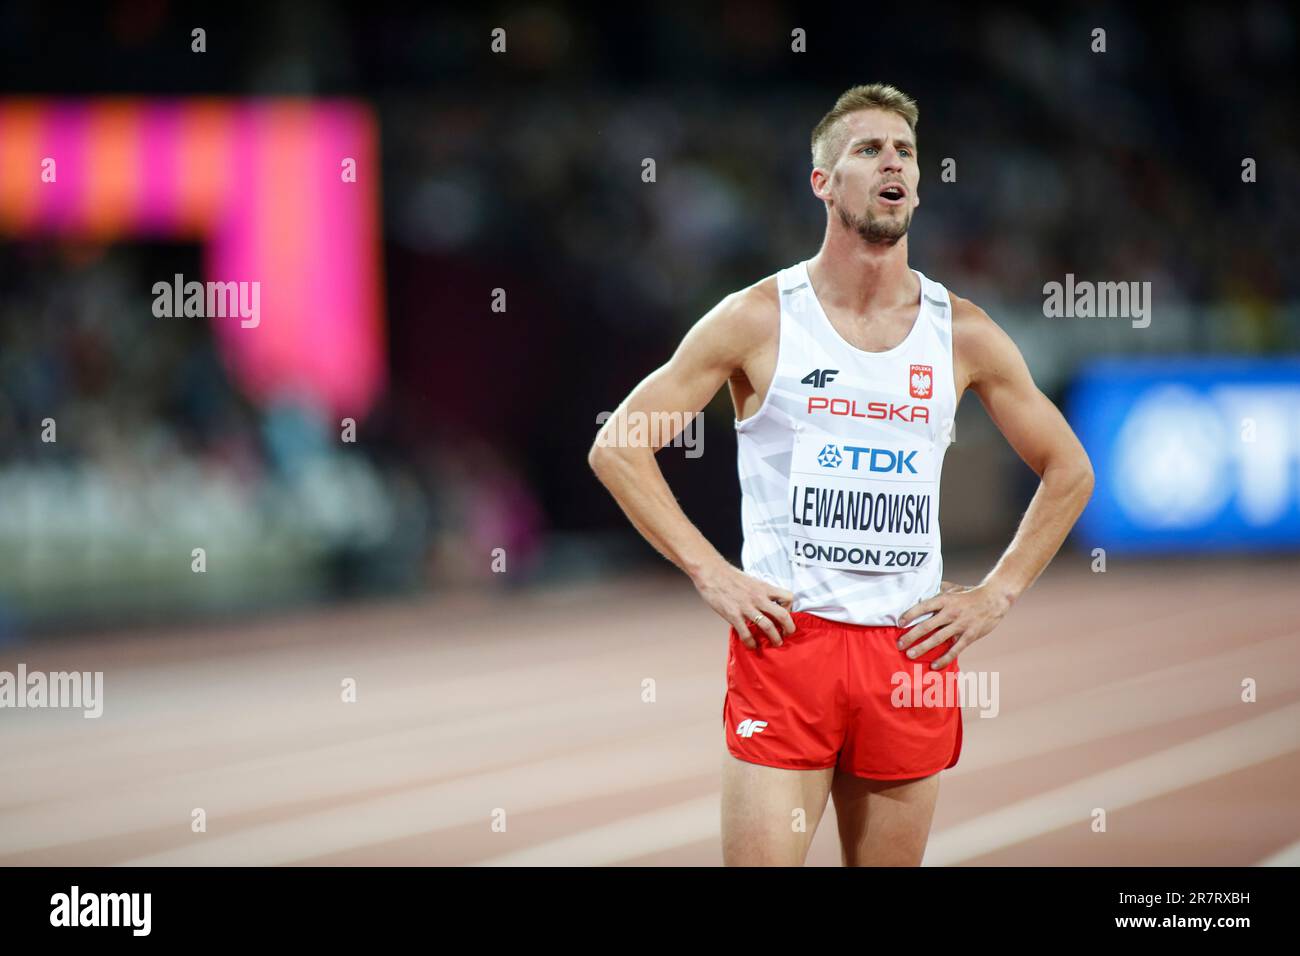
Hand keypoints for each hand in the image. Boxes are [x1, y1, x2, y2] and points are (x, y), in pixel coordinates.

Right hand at [693, 561, 795, 648]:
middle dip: (788, 628)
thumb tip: (766, 601)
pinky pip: (747, 634)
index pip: (788, 597)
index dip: (790, 608)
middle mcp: (758, 598)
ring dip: (774, 638)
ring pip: (768, 627)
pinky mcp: (733, 615)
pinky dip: (752, 643)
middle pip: (783, 615)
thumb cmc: (729, 575)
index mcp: (764, 588)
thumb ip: (760, 592)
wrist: (711, 572)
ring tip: (775, 643)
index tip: (786, 614)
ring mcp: (746, 607)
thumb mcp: (751, 580)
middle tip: (787, 634)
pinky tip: (752, 645)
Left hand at [896, 580, 1011, 668]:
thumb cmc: (971, 593)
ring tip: (910, 654)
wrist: (994, 599)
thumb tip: (922, 591)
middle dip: (911, 636)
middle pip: (927, 625)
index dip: (910, 614)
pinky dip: (944, 659)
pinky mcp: (969, 636)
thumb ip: (938, 590)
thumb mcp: (954, 587)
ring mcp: (960, 625)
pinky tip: (934, 665)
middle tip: (899, 644)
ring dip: (923, 648)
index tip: (899, 623)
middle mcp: (951, 612)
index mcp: (945, 600)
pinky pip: (955, 650)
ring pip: (938, 639)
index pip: (923, 606)